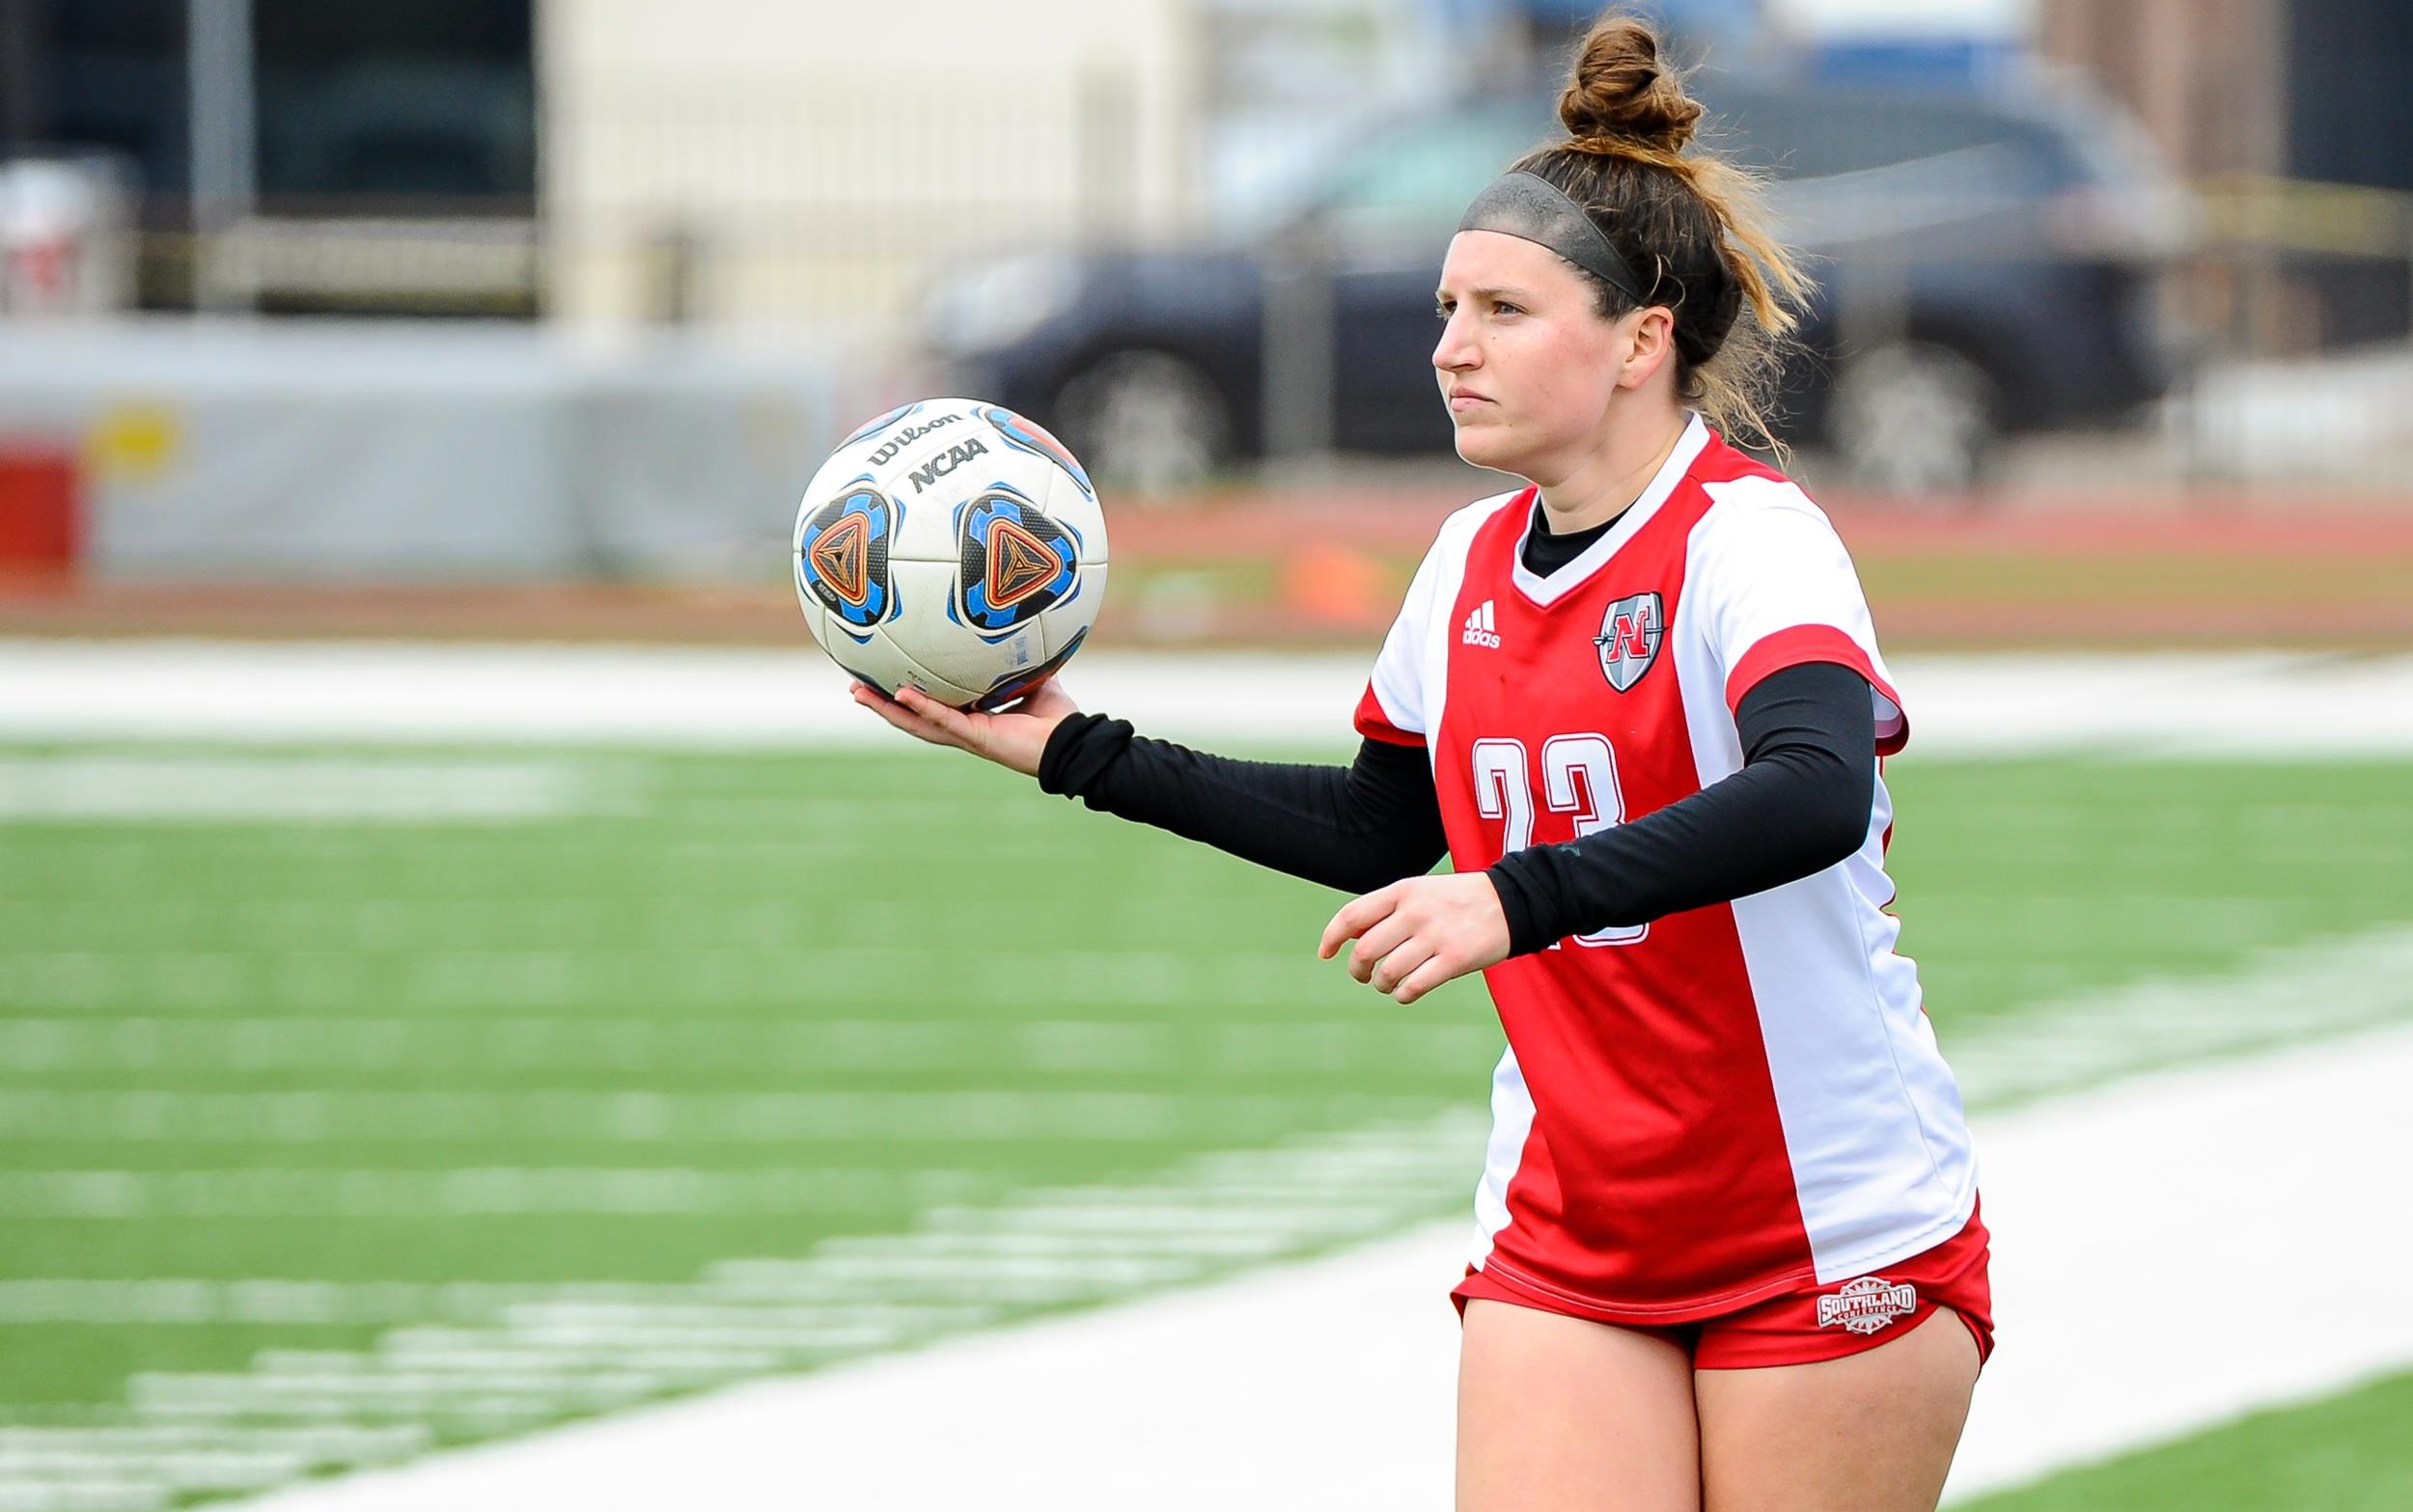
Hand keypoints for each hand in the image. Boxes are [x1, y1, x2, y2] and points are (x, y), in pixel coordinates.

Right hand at [849, 677, 1077, 776]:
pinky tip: (900, 694)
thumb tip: (1018, 628)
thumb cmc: (1057, 719)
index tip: (881, 678)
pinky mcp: (977, 738)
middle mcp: (963, 728)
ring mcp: (967, 735)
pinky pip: (944, 720)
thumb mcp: (1033, 678)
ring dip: (887, 709)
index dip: (905, 696)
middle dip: (881, 703)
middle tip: (853, 687)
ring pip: (917, 723)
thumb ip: (1019, 660)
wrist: (1072, 742)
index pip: (931, 706)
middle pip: (911, 717)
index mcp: (973, 717)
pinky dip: (922, 708)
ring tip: (859, 693)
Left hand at [1319, 871, 1510, 1005]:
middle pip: (1365, 950)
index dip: (1332, 937)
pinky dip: (1402, 995)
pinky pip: (1414, 987)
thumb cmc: (1458, 900)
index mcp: (1403, 891)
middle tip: (1363, 976)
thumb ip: (1387, 910)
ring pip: (1387, 972)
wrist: (1511, 901)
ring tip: (1388, 984)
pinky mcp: (1455, 960)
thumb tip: (1350, 936)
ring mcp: (1436, 936)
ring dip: (1381, 985)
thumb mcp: (1420, 890)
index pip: (1352, 915)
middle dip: (1357, 970)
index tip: (1326, 953)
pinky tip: (1405, 992)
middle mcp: (1415, 912)